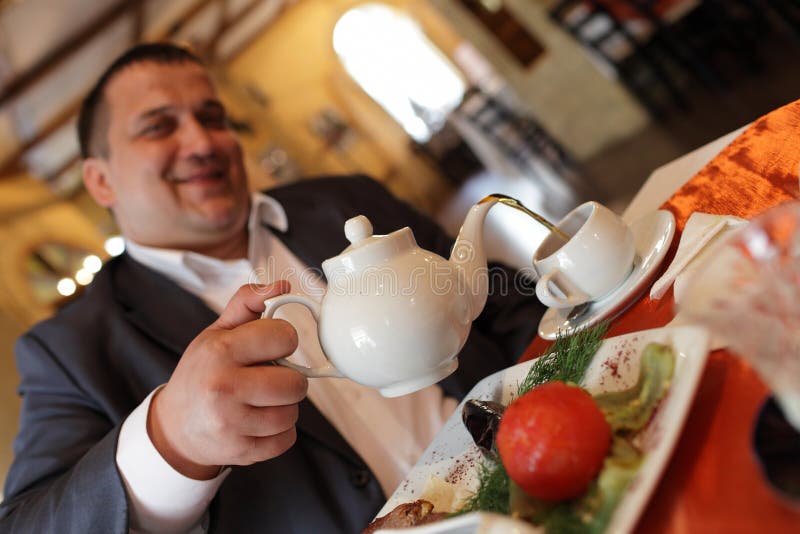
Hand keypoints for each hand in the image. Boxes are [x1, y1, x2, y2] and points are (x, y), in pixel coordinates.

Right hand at [148, 281, 307, 478]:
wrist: (175, 426)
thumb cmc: (202, 372)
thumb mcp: (216, 333)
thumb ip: (248, 303)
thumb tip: (283, 286)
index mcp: (220, 350)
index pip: (284, 336)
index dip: (283, 340)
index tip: (270, 346)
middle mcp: (224, 387)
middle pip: (295, 383)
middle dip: (288, 379)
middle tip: (267, 378)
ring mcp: (231, 423)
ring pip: (293, 413)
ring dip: (283, 407)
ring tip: (259, 402)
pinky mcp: (240, 451)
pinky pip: (287, 439)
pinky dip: (279, 432)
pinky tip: (257, 422)